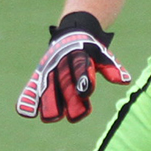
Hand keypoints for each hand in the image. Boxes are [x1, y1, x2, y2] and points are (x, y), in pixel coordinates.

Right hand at [15, 11, 131, 122]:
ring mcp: (50, 68)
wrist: (72, 32)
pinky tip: (26, 113)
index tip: (86, 93)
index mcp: (80, 54)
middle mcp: (62, 61)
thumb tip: (125, 80)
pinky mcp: (41, 74)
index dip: (83, 79)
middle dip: (68, 98)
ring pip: (48, 86)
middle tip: (71, 117)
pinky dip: (29, 97)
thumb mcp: (103, 55)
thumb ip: (112, 68)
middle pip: (64, 81)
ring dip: (49, 102)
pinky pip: (33, 86)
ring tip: (50, 118)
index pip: (81, 67)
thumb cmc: (91, 50)